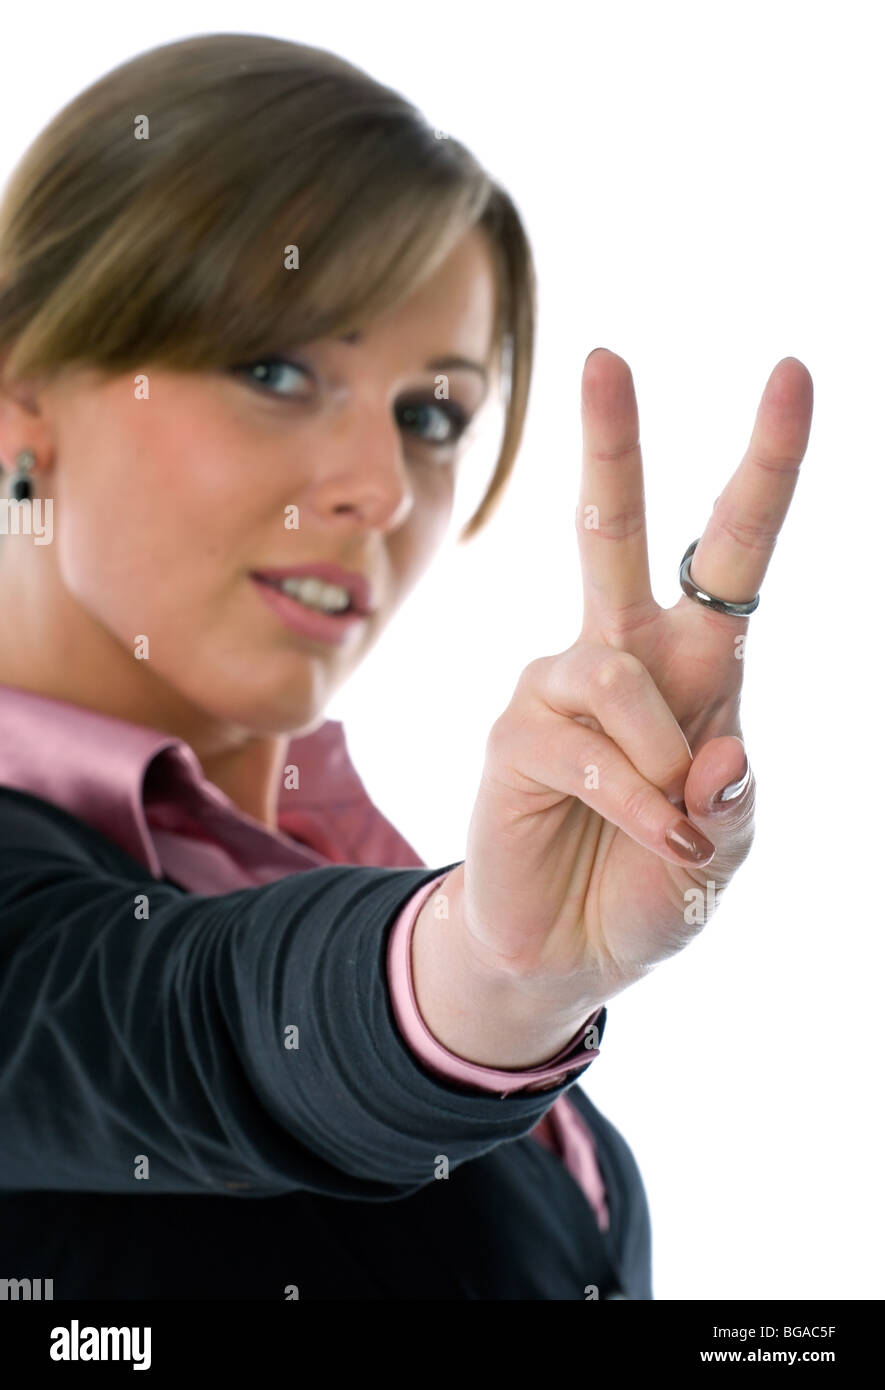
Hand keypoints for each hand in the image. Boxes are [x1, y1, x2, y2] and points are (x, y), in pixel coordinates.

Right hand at [460, 348, 812, 1010]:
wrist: (570, 950)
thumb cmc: (657, 881)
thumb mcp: (726, 847)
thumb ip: (735, 798)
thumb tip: (718, 751)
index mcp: (696, 664)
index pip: (730, 551)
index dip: (764, 466)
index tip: (790, 373)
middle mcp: (623, 656)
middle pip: (613, 529)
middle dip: (611, 442)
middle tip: (603, 355)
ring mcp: (559, 689)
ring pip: (617, 674)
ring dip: (661, 765)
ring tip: (673, 826)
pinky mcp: (513, 734)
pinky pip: (585, 744)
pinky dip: (633, 800)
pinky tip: (651, 835)